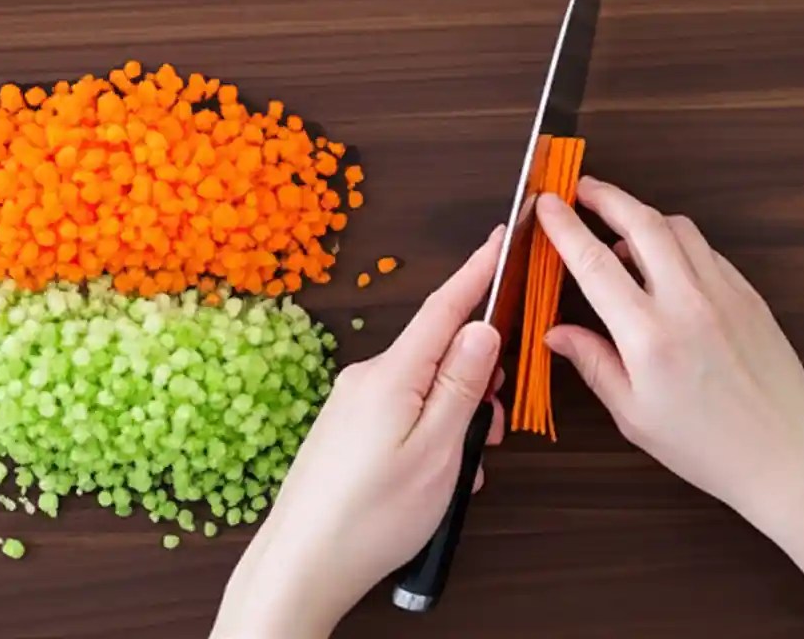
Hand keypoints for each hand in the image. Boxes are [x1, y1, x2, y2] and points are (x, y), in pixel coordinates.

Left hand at [213, 227, 506, 638]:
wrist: (302, 565)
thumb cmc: (371, 516)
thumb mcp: (436, 450)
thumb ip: (462, 386)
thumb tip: (482, 330)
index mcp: (392, 374)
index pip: (444, 307)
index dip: (477, 272)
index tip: (501, 238)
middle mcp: (368, 379)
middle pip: (440, 354)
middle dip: (477, 384)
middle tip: (491, 433)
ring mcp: (354, 405)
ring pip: (425, 391)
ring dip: (455, 422)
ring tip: (459, 473)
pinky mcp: (347, 431)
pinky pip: (403, 415)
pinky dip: (431, 438)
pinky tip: (436, 481)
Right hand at [537, 176, 803, 520]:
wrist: (788, 456)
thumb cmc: (709, 447)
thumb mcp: (633, 415)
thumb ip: (593, 363)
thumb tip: (556, 333)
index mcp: (649, 337)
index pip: (595, 263)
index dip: (565, 227)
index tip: (547, 204)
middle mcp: (688, 304)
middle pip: (642, 222)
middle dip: (606, 196)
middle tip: (581, 190)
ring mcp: (724, 293)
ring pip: (679, 228)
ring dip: (644, 217)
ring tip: (620, 232)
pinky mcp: (749, 295)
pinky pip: (707, 251)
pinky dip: (679, 243)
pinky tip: (665, 265)